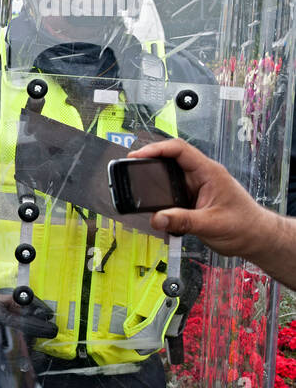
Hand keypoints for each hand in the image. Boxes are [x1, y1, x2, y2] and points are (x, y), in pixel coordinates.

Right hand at [128, 139, 274, 258]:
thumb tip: (156, 219)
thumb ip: (183, 221)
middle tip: (130, 169)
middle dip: (149, 162)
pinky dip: (160, 198)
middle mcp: (201, 176)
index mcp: (209, 172)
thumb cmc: (245, 226)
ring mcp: (196, 187)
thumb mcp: (212, 225)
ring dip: (154, 182)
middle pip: (169, 160)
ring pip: (168, 177)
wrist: (257, 238)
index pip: (179, 150)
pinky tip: (155, 206)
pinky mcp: (191, 199)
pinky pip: (170, 193)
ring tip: (139, 187)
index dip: (156, 149)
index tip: (137, 156)